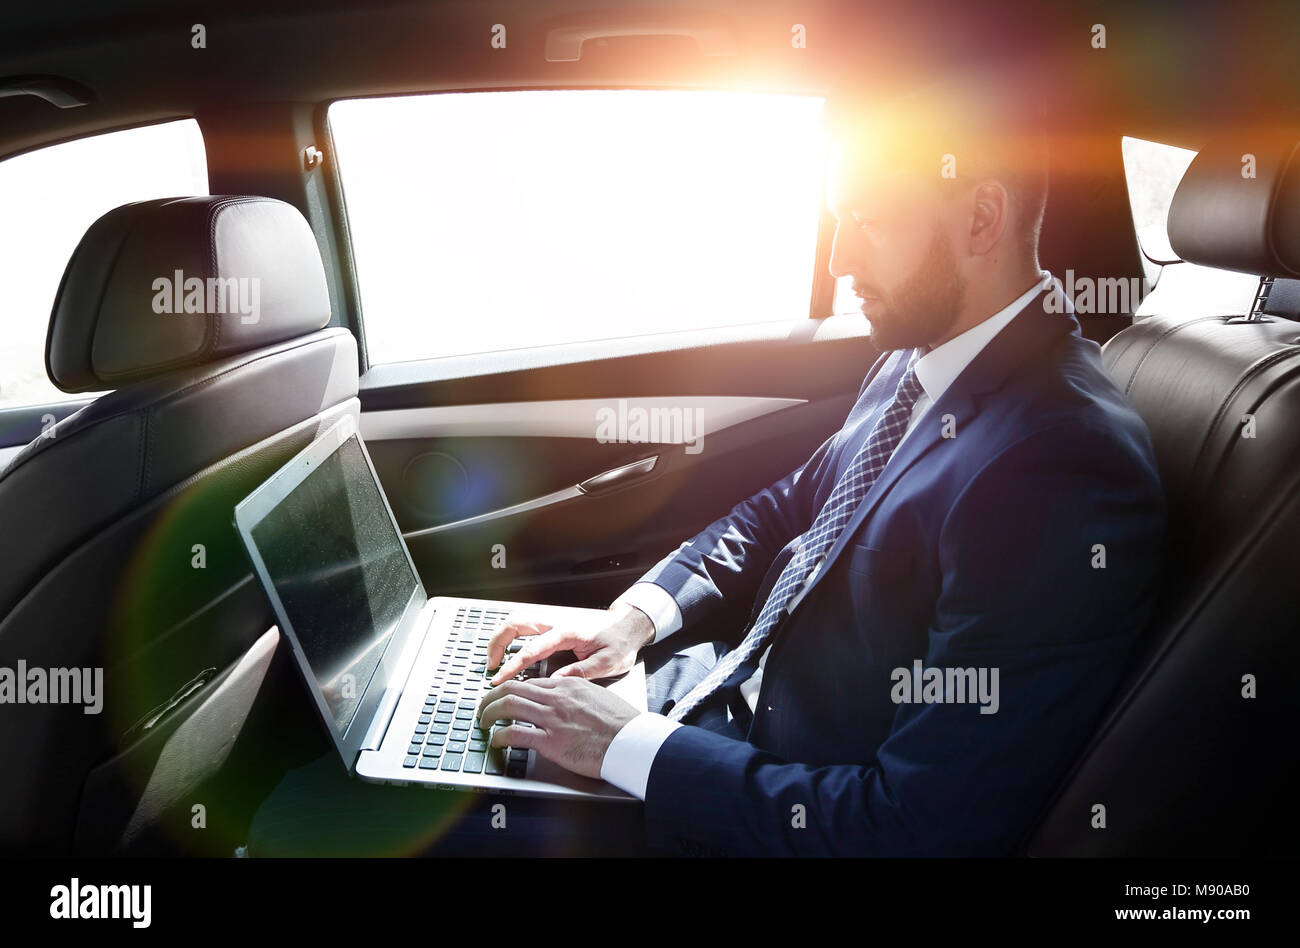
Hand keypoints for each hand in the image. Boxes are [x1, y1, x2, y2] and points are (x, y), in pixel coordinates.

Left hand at [477, 677, 639, 778]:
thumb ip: (576, 696)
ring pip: (508, 705)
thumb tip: (563, 701)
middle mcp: (557, 698)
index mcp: (568, 685)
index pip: (530, 682)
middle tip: (484, 706)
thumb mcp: (596, 697)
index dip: (511, 689)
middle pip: (512, 688)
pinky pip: (516, 734)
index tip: (503, 697)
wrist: (631, 741)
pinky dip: (500, 736)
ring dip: (489, 713)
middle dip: (491, 696)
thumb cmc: (620, 723)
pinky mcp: (552, 741)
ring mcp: (553, 718)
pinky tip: (496, 741)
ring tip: (483, 721)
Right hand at [485, 602, 654, 685]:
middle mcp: (556, 622)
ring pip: (517, 620)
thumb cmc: (620, 643)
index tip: (499, 679)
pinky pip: (525, 624)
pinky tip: (508, 650)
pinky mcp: (553, 623)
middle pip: (515, 624)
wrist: (628, 625)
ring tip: (493, 659)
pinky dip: (511, 635)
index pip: (531, 649)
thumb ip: (583, 671)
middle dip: (496, 643)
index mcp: (567, 632)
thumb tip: (557, 681)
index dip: (512, 665)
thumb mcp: (608, 662)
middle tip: (489, 666)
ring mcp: (553, 619)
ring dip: (501, 636)